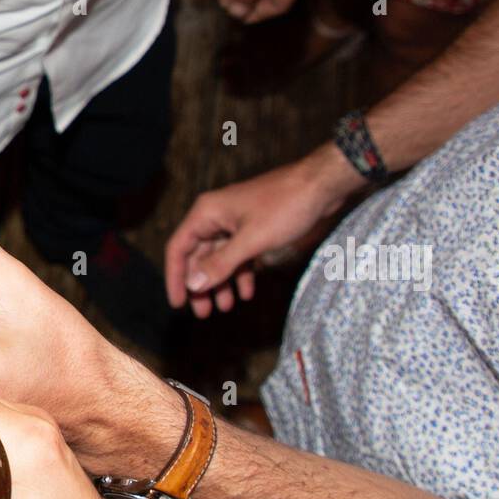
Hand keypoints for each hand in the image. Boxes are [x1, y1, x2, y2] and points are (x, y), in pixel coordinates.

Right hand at [164, 146, 361, 317]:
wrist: (323, 185)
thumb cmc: (286, 205)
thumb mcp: (251, 240)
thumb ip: (220, 264)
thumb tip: (193, 285)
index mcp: (207, 213)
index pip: (178, 248)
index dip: (175, 278)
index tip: (178, 304)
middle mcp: (216, 217)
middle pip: (198, 256)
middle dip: (201, 285)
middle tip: (203, 313)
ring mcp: (234, 222)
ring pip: (219, 258)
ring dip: (221, 283)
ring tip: (225, 308)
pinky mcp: (253, 228)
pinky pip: (239, 255)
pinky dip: (241, 273)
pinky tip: (247, 293)